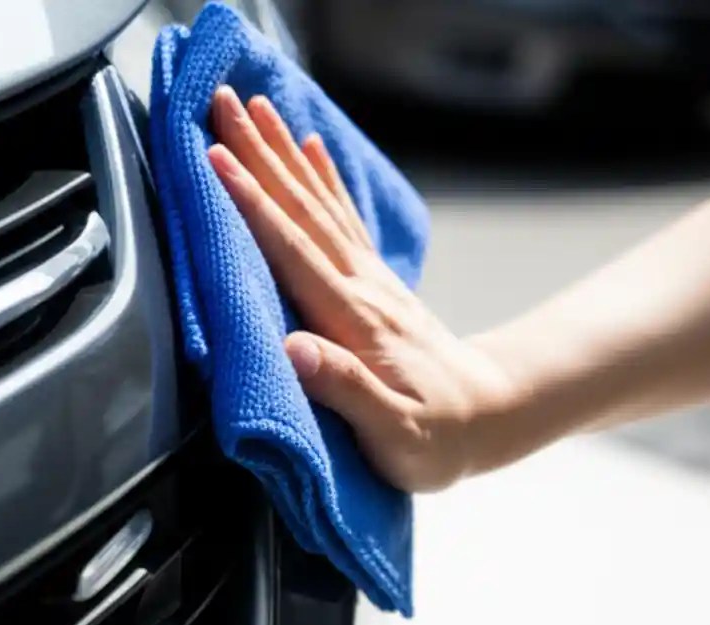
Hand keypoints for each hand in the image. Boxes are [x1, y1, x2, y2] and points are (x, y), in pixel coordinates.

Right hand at [207, 86, 514, 491]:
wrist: (493, 418)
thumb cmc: (439, 437)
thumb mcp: (394, 433)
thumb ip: (345, 390)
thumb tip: (293, 349)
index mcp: (354, 321)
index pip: (294, 250)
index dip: (252, 205)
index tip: (216, 160)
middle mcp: (362, 288)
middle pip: (301, 210)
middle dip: (259, 155)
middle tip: (222, 103)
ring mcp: (371, 281)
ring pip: (319, 204)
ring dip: (283, 154)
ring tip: (256, 107)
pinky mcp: (376, 284)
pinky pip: (344, 219)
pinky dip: (324, 179)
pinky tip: (310, 148)